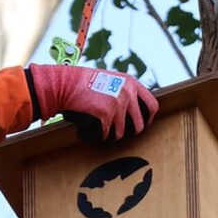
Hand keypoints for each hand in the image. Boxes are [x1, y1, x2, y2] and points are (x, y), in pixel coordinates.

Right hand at [26, 64, 157, 142]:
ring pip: (119, 134)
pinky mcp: (105, 116)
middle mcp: (128, 94)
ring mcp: (117, 105)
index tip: (141, 125)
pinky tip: (82, 130)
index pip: (152, 106)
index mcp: (131, 83)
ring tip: (92, 128)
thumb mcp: (111, 81)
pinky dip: (90, 136)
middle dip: (125, 133)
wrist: (64, 84)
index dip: (148, 120)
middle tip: (111, 132)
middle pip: (138, 126)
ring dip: (105, 135)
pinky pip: (102, 137)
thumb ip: (125, 92)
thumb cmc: (83, 84)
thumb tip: (135, 112)